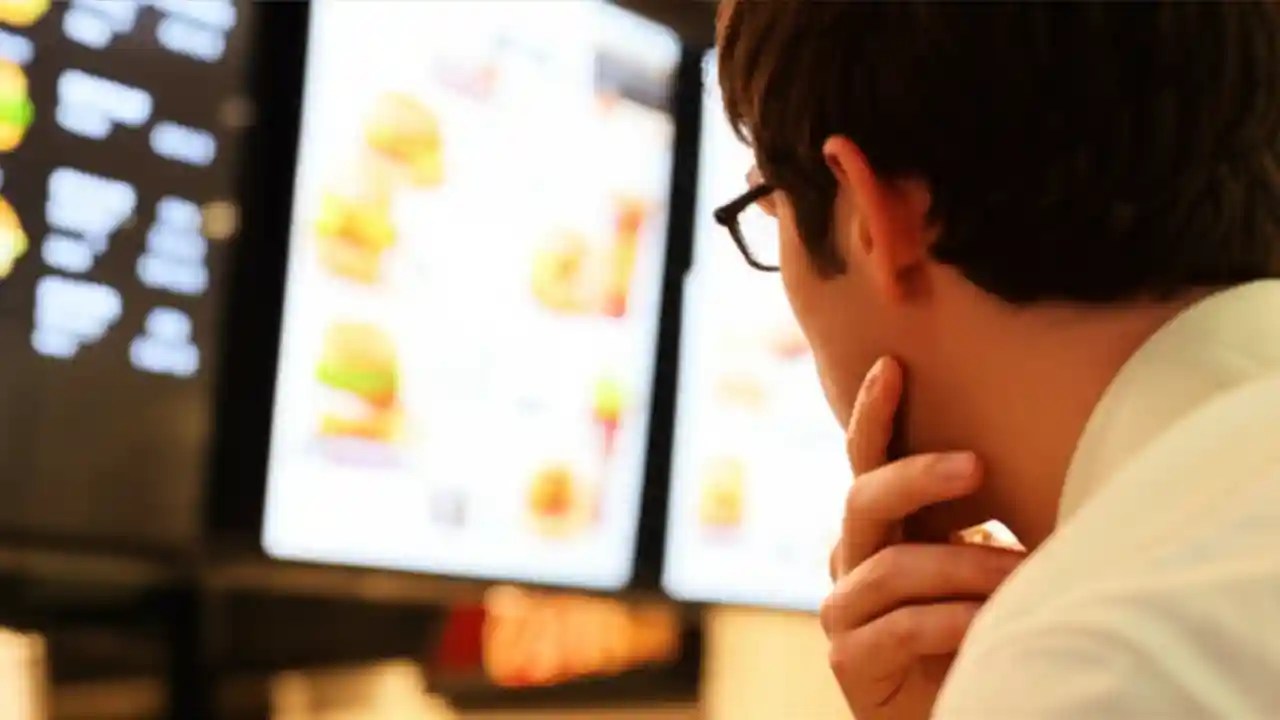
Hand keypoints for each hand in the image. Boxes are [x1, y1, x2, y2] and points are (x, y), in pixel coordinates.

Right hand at [821, 357, 1024, 719]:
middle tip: (975, 464)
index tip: (894, 365)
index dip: (874, 413)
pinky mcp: (851, 659)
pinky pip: (902, 627)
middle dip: (916, 476)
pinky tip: (990, 624)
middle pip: (864, 498)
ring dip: (966, 567)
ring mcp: (844, 610)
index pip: (867, 459)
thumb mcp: (981, 566)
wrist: (959, 708)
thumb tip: (1042, 459)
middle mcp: (853, 558)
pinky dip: (953, 621)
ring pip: (895, 566)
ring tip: (1025, 575)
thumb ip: (982, 523)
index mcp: (881, 527)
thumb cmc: (976, 629)